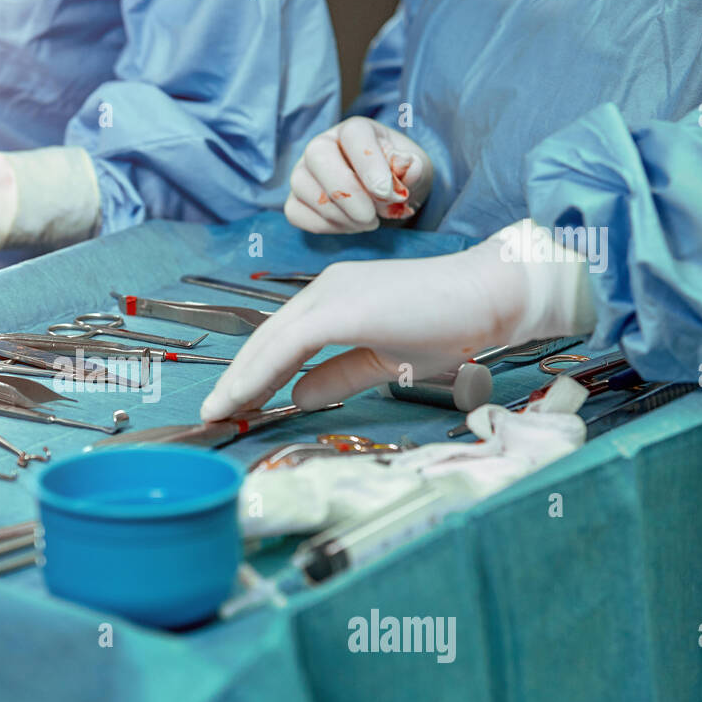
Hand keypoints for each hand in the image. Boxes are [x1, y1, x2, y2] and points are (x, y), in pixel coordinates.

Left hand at [199, 223, 595, 420]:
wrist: (490, 296)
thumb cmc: (449, 325)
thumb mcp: (384, 361)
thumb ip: (340, 375)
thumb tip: (299, 397)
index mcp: (335, 299)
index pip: (281, 338)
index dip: (253, 371)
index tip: (233, 402)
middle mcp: (325, 289)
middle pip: (266, 337)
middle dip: (236, 377)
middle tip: (211, 411)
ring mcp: (331, 293)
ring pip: (270, 340)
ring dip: (240, 378)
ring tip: (217, 410)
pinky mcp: (340, 307)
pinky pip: (289, 344)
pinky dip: (262, 372)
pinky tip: (245, 396)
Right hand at [284, 117, 432, 233]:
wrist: (383, 199)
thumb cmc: (398, 178)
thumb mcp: (416, 170)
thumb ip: (413, 167)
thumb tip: (405, 164)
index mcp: (355, 130)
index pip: (354, 135)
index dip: (370, 164)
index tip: (387, 192)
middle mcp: (322, 145)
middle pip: (319, 156)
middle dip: (347, 193)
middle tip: (372, 218)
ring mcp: (303, 172)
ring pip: (306, 188)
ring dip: (340, 215)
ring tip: (369, 222)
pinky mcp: (294, 199)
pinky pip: (297, 213)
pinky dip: (326, 226)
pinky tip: (349, 226)